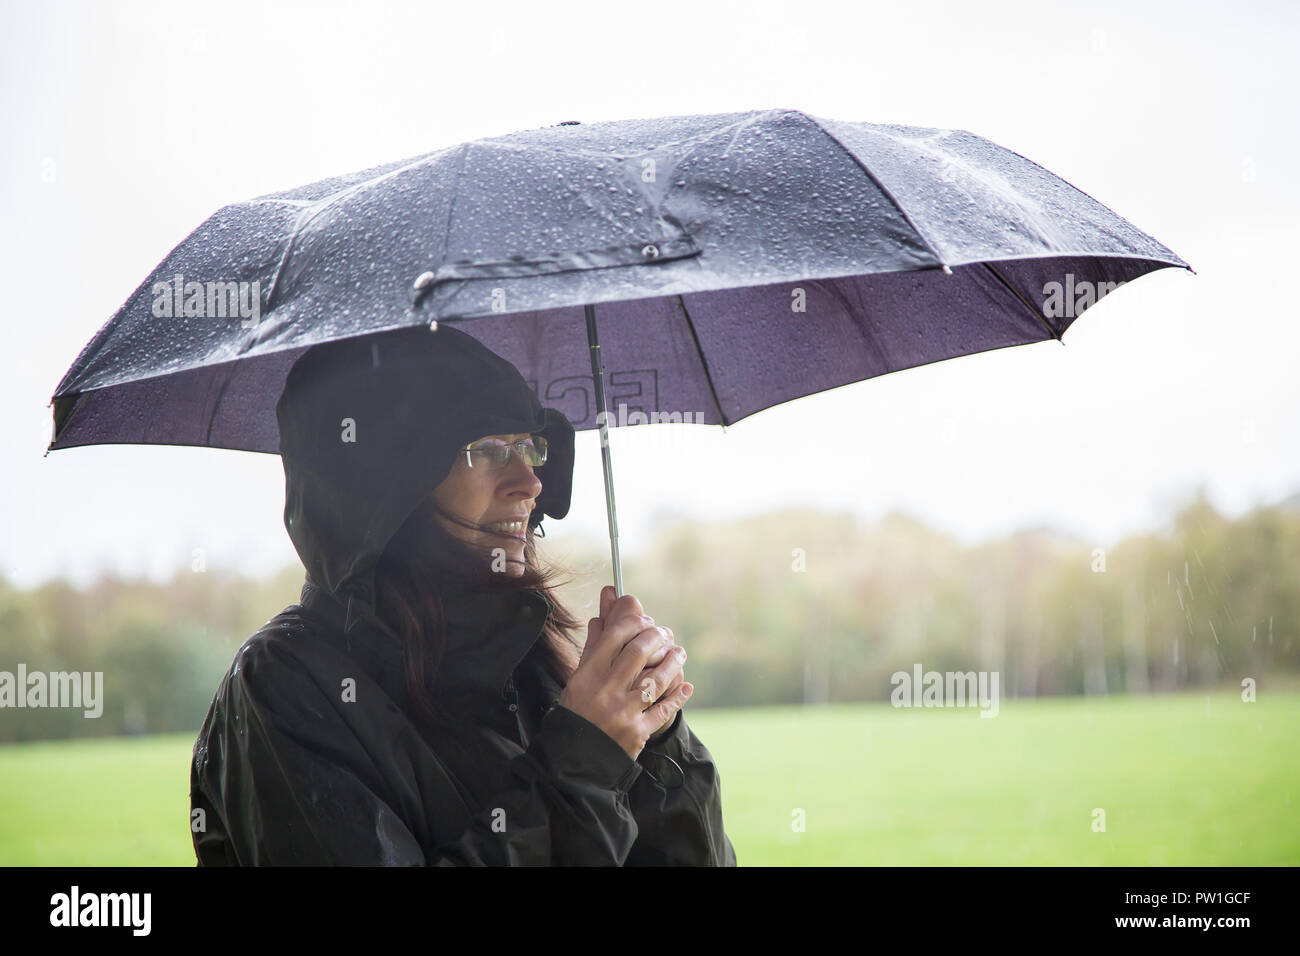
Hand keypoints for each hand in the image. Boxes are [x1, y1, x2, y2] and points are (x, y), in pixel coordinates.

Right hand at [557, 586, 691, 759]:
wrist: (575, 761)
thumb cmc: (576, 716)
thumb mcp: (575, 683)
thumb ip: (590, 651)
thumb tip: (599, 620)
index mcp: (587, 676)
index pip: (615, 637)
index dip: (633, 623)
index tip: (644, 619)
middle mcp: (606, 691)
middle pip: (638, 652)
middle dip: (656, 637)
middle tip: (664, 633)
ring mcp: (624, 712)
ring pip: (657, 678)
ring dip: (673, 662)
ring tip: (680, 653)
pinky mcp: (638, 732)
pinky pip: (664, 709)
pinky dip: (678, 696)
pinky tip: (687, 687)